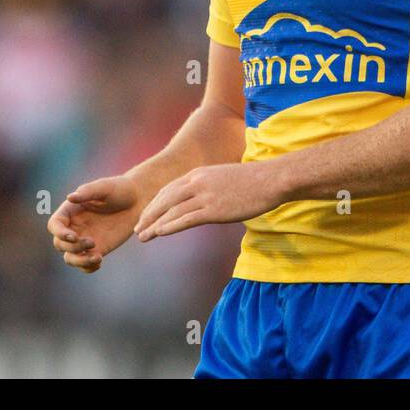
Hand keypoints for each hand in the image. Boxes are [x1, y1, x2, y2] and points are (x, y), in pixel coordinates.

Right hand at [48, 175, 140, 272]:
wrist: (137, 200)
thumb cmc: (119, 189)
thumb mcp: (104, 187)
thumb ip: (87, 192)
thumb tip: (70, 197)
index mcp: (70, 211)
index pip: (54, 225)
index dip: (59, 233)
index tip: (73, 237)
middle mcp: (74, 227)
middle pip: (60, 244)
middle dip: (72, 247)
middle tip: (92, 242)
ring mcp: (84, 240)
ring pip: (70, 258)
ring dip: (79, 261)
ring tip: (97, 258)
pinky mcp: (98, 249)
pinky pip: (86, 264)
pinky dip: (88, 267)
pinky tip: (99, 261)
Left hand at [134, 162, 284, 241]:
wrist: (271, 179)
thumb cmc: (254, 181)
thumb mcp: (225, 178)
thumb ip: (210, 186)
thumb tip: (205, 198)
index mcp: (199, 174)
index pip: (169, 189)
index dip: (155, 203)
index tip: (147, 215)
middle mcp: (198, 182)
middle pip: (165, 199)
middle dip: (149, 215)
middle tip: (137, 228)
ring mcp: (205, 196)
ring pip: (171, 211)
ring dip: (154, 225)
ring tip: (142, 236)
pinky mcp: (214, 209)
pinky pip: (185, 219)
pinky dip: (169, 227)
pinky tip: (159, 234)